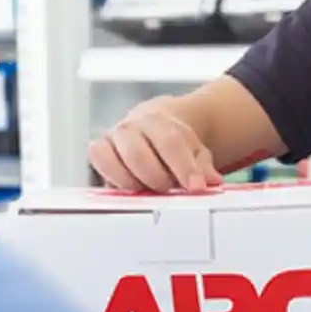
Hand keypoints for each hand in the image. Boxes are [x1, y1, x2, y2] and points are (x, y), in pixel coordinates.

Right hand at [88, 100, 222, 192]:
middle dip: (155, 178)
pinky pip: (98, 163)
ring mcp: (112, 137)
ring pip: (111, 159)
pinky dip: (112, 179)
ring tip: (149, 190)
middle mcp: (131, 126)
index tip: (195, 186)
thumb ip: (203, 166)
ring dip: (132, 181)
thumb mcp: (193, 151)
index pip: (170, 142)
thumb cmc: (171, 142)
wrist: (149, 127)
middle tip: (169, 189)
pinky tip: (131, 189)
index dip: (183, 167)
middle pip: (137, 153)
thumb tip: (212, 181)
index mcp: (158, 121)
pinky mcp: (98, 151)